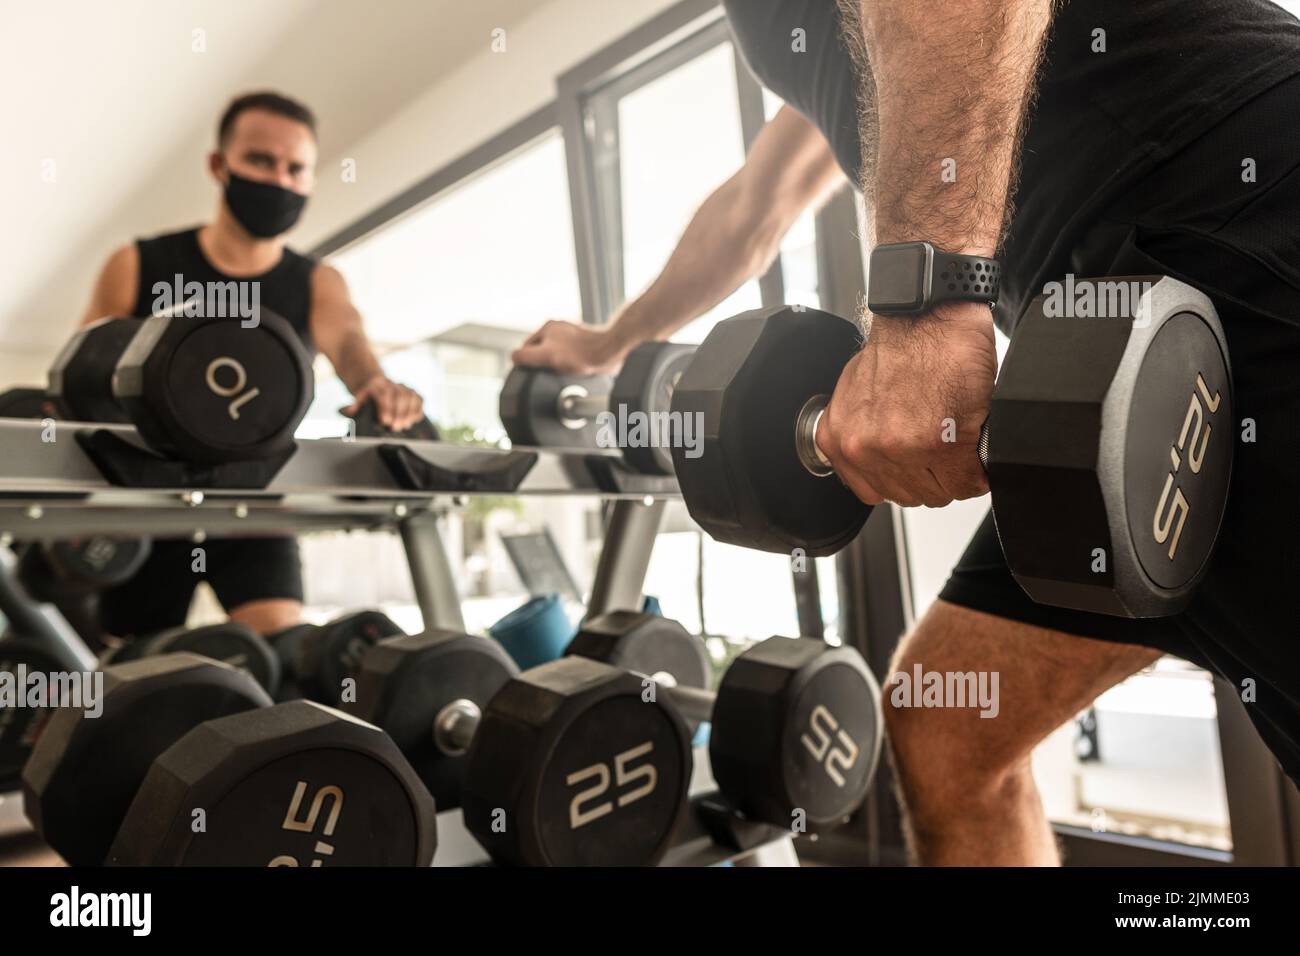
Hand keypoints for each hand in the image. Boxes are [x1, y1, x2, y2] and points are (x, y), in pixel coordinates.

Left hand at [341, 375, 423, 431]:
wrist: (376, 386)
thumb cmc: (367, 399)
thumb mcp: (358, 401)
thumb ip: (352, 407)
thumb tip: (345, 410)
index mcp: (376, 385)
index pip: (383, 394)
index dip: (386, 408)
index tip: (385, 421)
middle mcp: (391, 384)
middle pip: (399, 395)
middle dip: (398, 412)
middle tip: (394, 427)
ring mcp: (403, 387)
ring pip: (410, 396)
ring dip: (408, 412)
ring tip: (404, 426)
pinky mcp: (413, 393)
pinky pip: (419, 399)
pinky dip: (417, 409)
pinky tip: (413, 420)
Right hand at [511, 319, 627, 373]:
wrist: (612, 350)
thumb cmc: (583, 355)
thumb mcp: (547, 356)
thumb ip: (525, 356)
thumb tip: (514, 359)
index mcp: (547, 327)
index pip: (525, 349)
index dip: (527, 363)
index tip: (537, 372)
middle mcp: (558, 328)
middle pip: (540, 353)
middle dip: (543, 364)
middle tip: (553, 373)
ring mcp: (571, 335)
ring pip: (554, 356)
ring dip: (556, 366)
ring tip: (565, 372)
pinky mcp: (583, 344)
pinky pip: (568, 357)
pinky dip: (568, 365)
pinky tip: (575, 370)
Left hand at [815, 303, 995, 506]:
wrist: (927, 313)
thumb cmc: (901, 345)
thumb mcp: (858, 396)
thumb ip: (865, 435)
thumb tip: (884, 461)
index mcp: (840, 439)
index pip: (878, 491)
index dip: (907, 477)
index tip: (920, 464)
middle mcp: (864, 448)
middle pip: (911, 495)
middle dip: (933, 476)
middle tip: (945, 448)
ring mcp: (900, 449)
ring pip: (940, 493)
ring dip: (958, 473)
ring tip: (960, 442)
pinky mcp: (941, 444)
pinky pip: (967, 483)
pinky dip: (979, 470)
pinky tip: (976, 444)